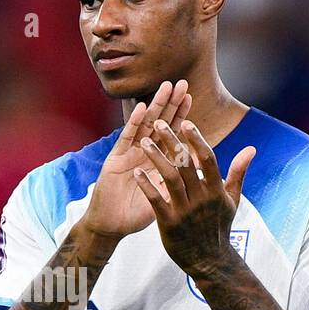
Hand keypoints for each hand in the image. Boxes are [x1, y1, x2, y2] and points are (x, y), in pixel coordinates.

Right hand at [79, 79, 191, 239]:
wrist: (111, 226)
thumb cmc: (136, 214)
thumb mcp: (163, 196)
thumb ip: (177, 179)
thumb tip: (196, 164)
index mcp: (156, 161)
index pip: (170, 134)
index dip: (180, 116)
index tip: (192, 97)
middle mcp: (143, 153)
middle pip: (159, 123)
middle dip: (171, 104)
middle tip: (183, 83)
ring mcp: (129, 154)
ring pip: (144, 125)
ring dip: (156, 106)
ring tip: (167, 87)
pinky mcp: (115, 159)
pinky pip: (126, 138)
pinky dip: (133, 123)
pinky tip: (143, 108)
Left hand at [132, 117, 256, 277]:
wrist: (209, 260)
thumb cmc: (219, 226)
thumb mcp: (232, 200)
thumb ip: (238, 172)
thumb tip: (251, 148)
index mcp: (216, 191)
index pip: (208, 159)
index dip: (197, 140)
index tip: (186, 122)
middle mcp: (201, 199)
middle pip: (186, 164)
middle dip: (172, 141)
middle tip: (158, 123)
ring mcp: (185, 211)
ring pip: (170, 178)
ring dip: (156, 158)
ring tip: (143, 141)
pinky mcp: (169, 224)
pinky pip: (156, 201)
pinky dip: (146, 185)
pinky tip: (136, 172)